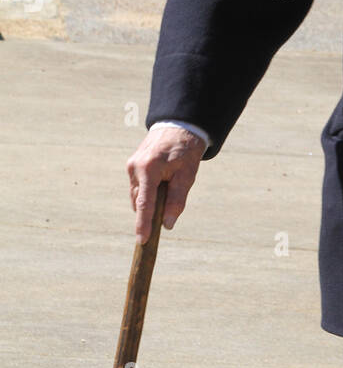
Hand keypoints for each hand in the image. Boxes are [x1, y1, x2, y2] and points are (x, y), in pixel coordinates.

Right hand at [126, 126, 205, 243]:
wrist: (179, 126)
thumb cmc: (185, 151)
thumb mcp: (187, 176)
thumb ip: (176, 200)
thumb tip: (167, 224)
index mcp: (149, 169)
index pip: (145, 204)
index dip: (143, 225)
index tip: (142, 241)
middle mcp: (135, 168)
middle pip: (140, 202)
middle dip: (150, 212)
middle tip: (168, 212)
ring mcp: (131, 166)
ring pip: (138, 196)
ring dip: (150, 201)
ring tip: (168, 188)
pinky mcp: (132, 165)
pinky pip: (138, 187)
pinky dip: (148, 192)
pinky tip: (161, 185)